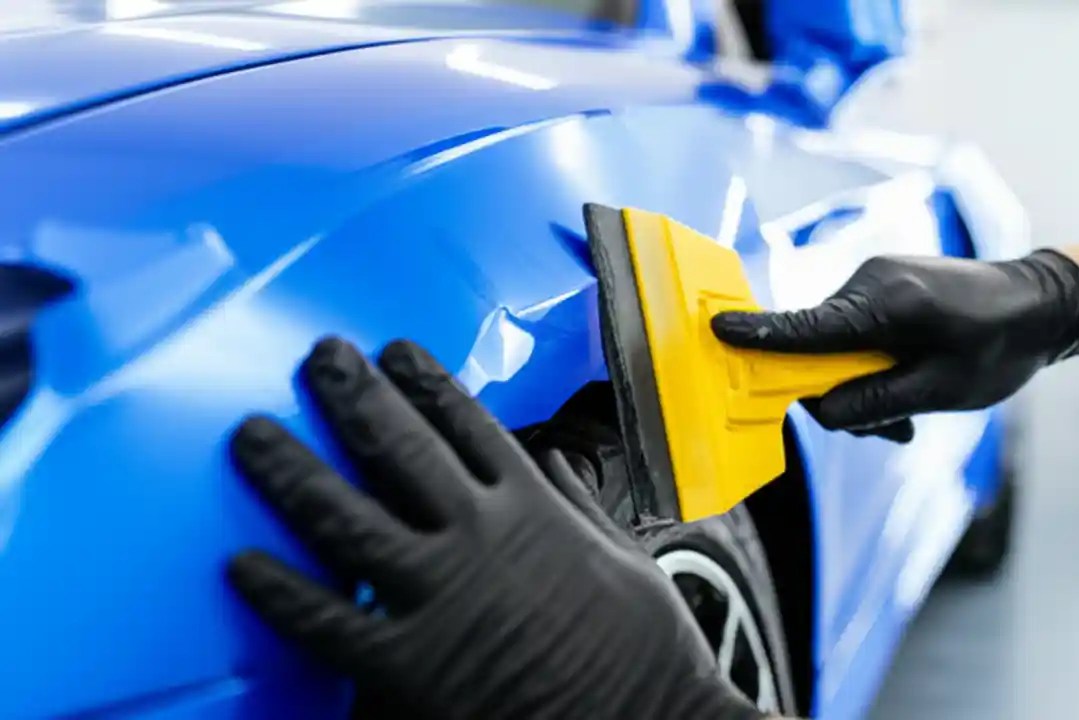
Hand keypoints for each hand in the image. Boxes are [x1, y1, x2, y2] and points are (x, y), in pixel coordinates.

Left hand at [228, 338, 760, 719]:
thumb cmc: (644, 654)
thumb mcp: (630, 562)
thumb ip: (582, 506)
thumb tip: (555, 464)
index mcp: (532, 508)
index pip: (468, 424)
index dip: (426, 382)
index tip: (394, 351)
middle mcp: (478, 536)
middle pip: (398, 449)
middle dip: (352, 397)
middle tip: (319, 359)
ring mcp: (439, 596)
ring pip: (346, 519)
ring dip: (294, 472)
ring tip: (253, 436)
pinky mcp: (409, 663)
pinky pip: (327, 620)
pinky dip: (281, 592)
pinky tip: (242, 565)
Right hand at [712, 251, 1078, 440]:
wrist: (1041, 302)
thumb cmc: (999, 347)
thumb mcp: (940, 390)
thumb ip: (874, 401)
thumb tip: (820, 410)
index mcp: (884, 304)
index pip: (806, 326)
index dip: (759, 337)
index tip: (715, 330)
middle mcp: (869, 283)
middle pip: (816, 349)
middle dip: (840, 394)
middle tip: (892, 427)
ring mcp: (875, 281)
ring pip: (835, 348)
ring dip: (859, 386)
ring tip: (909, 413)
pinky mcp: (882, 288)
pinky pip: (853, 336)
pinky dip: (869, 366)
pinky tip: (907, 385)